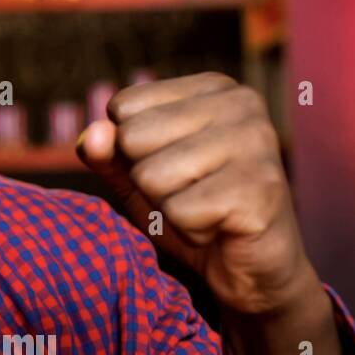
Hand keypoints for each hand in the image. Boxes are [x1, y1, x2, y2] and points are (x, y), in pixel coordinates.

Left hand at [77, 72, 315, 316]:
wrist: (253, 268)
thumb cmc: (192, 210)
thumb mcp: (137, 176)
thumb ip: (108, 152)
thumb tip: (92, 134)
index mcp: (211, 87)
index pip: (124, 106)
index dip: (131, 150)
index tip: (174, 165)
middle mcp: (240, 103)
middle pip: (133, 138)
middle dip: (147, 180)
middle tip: (190, 193)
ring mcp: (257, 142)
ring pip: (152, 176)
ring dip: (167, 209)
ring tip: (205, 211)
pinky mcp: (261, 188)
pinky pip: (181, 212)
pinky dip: (191, 231)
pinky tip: (220, 228)